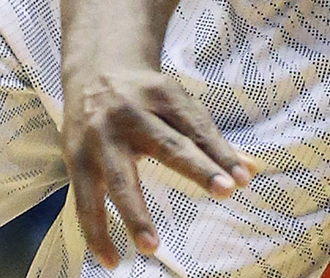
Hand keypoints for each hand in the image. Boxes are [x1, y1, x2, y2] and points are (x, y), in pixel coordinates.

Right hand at [63, 63, 258, 267]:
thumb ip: (210, 138)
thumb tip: (253, 170)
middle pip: (167, 144)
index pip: (197, 126)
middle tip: (224, 191)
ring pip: (119, 180)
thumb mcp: (176, 104)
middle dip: (196, 169)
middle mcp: (131, 114)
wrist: (94, 70)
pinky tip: (112, 259)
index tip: (243, 179)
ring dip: (135, 215)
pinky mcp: (76, 159)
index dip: (221, 152)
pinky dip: (97, 233)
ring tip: (152, 247)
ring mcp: (101, 138)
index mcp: (162, 95)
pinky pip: (85, 201)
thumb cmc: (145, 95)